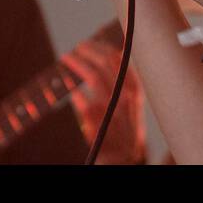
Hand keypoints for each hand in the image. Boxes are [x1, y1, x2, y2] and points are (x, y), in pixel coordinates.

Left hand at [62, 37, 146, 163]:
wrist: (123, 158)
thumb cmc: (125, 130)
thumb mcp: (131, 105)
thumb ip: (123, 83)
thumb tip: (109, 58)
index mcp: (135, 91)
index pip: (119, 59)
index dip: (102, 48)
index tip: (91, 44)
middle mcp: (125, 96)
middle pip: (105, 62)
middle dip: (89, 50)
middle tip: (78, 48)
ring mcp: (110, 106)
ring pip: (92, 75)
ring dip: (77, 63)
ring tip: (67, 58)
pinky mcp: (95, 117)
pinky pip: (80, 98)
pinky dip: (75, 93)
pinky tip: (72, 92)